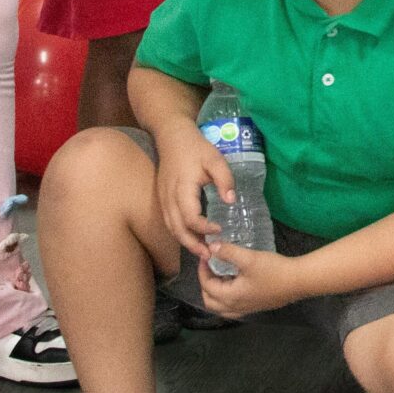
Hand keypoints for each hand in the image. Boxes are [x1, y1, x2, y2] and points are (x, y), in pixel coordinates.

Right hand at [153, 123, 231, 259]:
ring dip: (185, 242)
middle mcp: (168, 198)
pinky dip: (180, 233)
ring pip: (171, 228)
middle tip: (209, 255)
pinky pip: (169, 222)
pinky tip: (193, 237)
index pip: (190, 218)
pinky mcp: (162, 199)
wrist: (172, 136)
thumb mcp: (215, 160)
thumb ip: (224, 179)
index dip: (204, 228)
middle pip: (177, 229)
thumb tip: (231, 201)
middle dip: (192, 245)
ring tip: (202, 251)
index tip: (220, 230)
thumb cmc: (196, 148)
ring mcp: (163, 200)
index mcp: (182, 189)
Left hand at [193, 242, 302, 318]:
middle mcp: (235, 307)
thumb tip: (211, 247)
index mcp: (230, 296)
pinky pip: (231, 309)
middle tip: (210, 268)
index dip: (203, 270)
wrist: (298, 281)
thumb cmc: (273, 270)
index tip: (206, 256)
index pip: (207, 286)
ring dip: (215, 294)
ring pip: (220, 307)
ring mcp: (245, 309)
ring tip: (220, 276)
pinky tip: (235, 286)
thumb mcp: (250, 258)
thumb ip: (228, 252)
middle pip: (210, 301)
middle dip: (206, 285)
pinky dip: (226, 299)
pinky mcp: (254, 308)